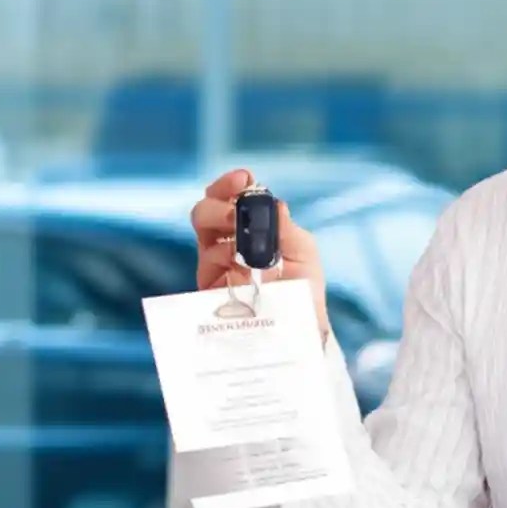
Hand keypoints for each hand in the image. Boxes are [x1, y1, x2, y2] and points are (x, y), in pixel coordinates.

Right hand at [191, 168, 329, 339]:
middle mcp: (229, 241)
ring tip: (243, 246)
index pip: (231, 196)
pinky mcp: (209, 287)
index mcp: (251, 227)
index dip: (230, 184)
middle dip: (219, 205)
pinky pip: (206, 263)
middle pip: (207, 210)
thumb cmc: (304, 288)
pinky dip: (222, 258)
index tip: (242, 179)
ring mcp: (217, 264)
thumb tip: (271, 202)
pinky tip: (239, 267)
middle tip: (237, 215)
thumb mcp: (303, 252)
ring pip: (202, 233)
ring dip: (220, 230)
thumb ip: (285, 227)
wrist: (301, 328)